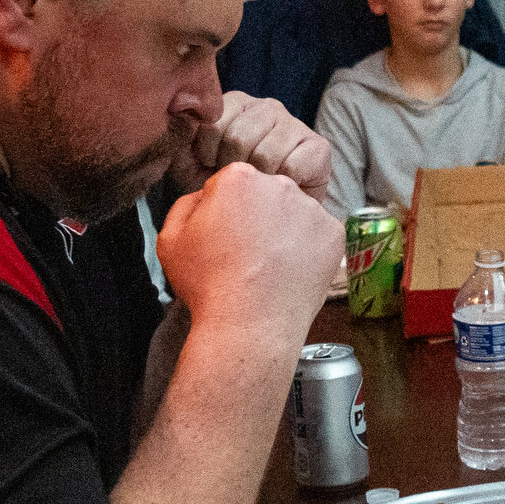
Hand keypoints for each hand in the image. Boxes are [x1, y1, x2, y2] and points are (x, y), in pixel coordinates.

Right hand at [157, 161, 342, 344]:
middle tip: (247, 253)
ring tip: (269, 266)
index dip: (224, 212)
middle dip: (257, 216)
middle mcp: (280, 184)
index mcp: (239, 178)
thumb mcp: (171, 238)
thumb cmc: (207, 284)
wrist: (248, 326)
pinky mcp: (333, 234)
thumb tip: (205, 196)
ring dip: (284, 231)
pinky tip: (290, 271)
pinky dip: (308, 250)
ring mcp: (312, 209)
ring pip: (295, 214)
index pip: (232, 184)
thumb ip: (186, 204)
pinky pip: (318, 235)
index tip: (224, 237)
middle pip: (266, 194)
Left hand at [184, 91, 332, 197]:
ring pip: (265, 153)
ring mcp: (294, 124)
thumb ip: (180, 136)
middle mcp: (267, 107)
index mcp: (234, 104)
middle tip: (236, 182)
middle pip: (239, 137)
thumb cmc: (223, 188)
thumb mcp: (188, 161)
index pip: (213, 122)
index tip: (210, 166)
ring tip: (256, 186)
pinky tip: (278, 188)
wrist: (260, 221)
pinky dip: (281, 185)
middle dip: (231, 169)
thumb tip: (179, 114)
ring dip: (256, 180)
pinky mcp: (318, 147)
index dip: (206, 153)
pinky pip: (292, 166)